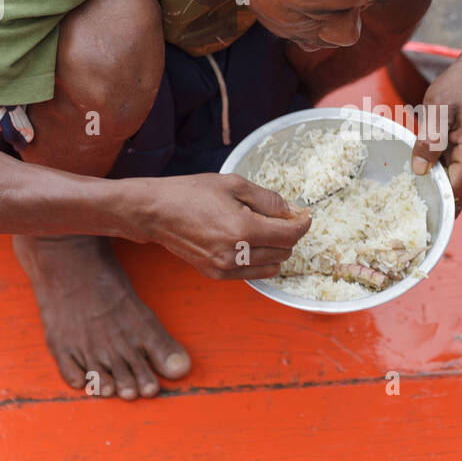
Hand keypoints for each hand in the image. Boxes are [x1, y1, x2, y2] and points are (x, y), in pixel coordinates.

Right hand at [135, 173, 311, 278]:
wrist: (156, 212)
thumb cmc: (192, 193)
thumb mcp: (234, 184)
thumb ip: (268, 199)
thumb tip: (291, 211)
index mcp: (243, 229)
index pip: (289, 234)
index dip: (302, 224)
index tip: (305, 216)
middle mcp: (236, 253)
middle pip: (284, 251)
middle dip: (288, 234)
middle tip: (282, 218)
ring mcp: (226, 268)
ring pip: (273, 266)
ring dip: (276, 249)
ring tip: (265, 230)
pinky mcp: (217, 275)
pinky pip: (254, 273)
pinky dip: (260, 260)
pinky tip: (251, 243)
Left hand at [410, 61, 461, 213]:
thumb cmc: (456, 87)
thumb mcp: (436, 108)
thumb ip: (429, 140)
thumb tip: (420, 170)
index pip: (456, 191)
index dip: (437, 200)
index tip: (415, 204)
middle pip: (460, 194)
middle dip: (438, 198)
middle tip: (410, 201)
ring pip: (461, 186)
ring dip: (441, 186)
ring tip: (416, 184)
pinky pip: (461, 174)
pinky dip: (446, 176)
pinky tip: (429, 169)